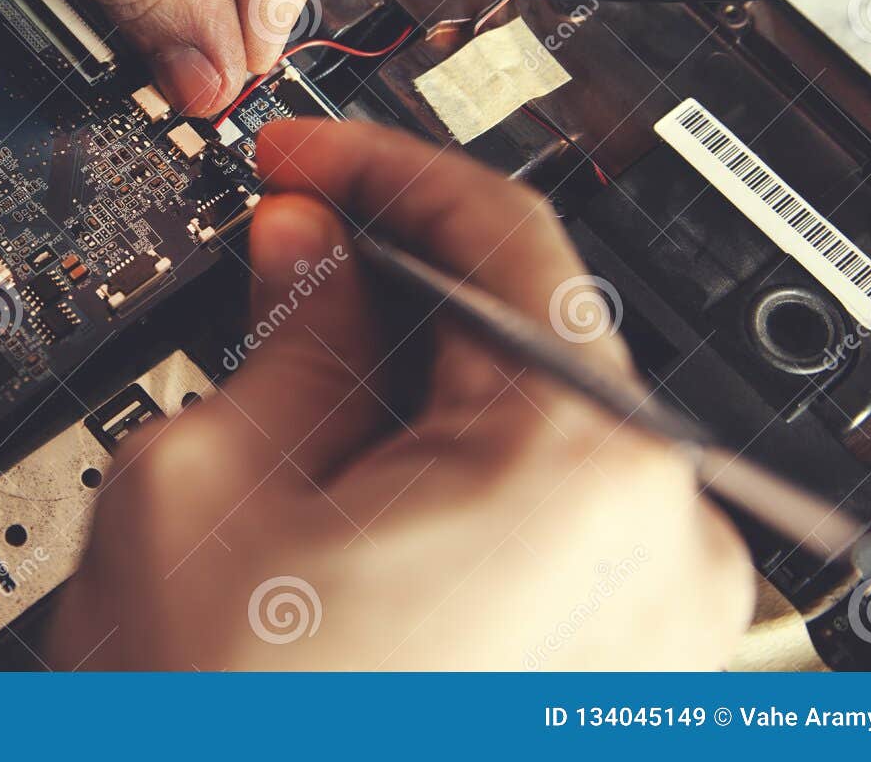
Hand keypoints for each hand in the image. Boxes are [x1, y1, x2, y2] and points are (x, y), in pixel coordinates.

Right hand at [48, 120, 754, 668]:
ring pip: (527, 438)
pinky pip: (543, 533)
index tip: (304, 164)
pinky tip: (343, 509)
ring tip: (289, 423)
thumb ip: (284, 329)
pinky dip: (447, 487)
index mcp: (583, 478)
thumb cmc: (212, 729)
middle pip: (524, 341)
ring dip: (411, 395)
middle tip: (276, 268)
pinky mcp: (619, 690)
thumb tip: (307, 241)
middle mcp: (666, 559)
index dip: (380, 171)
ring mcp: (657, 642)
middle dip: (389, 289)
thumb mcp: (205, 480)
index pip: (501, 237)